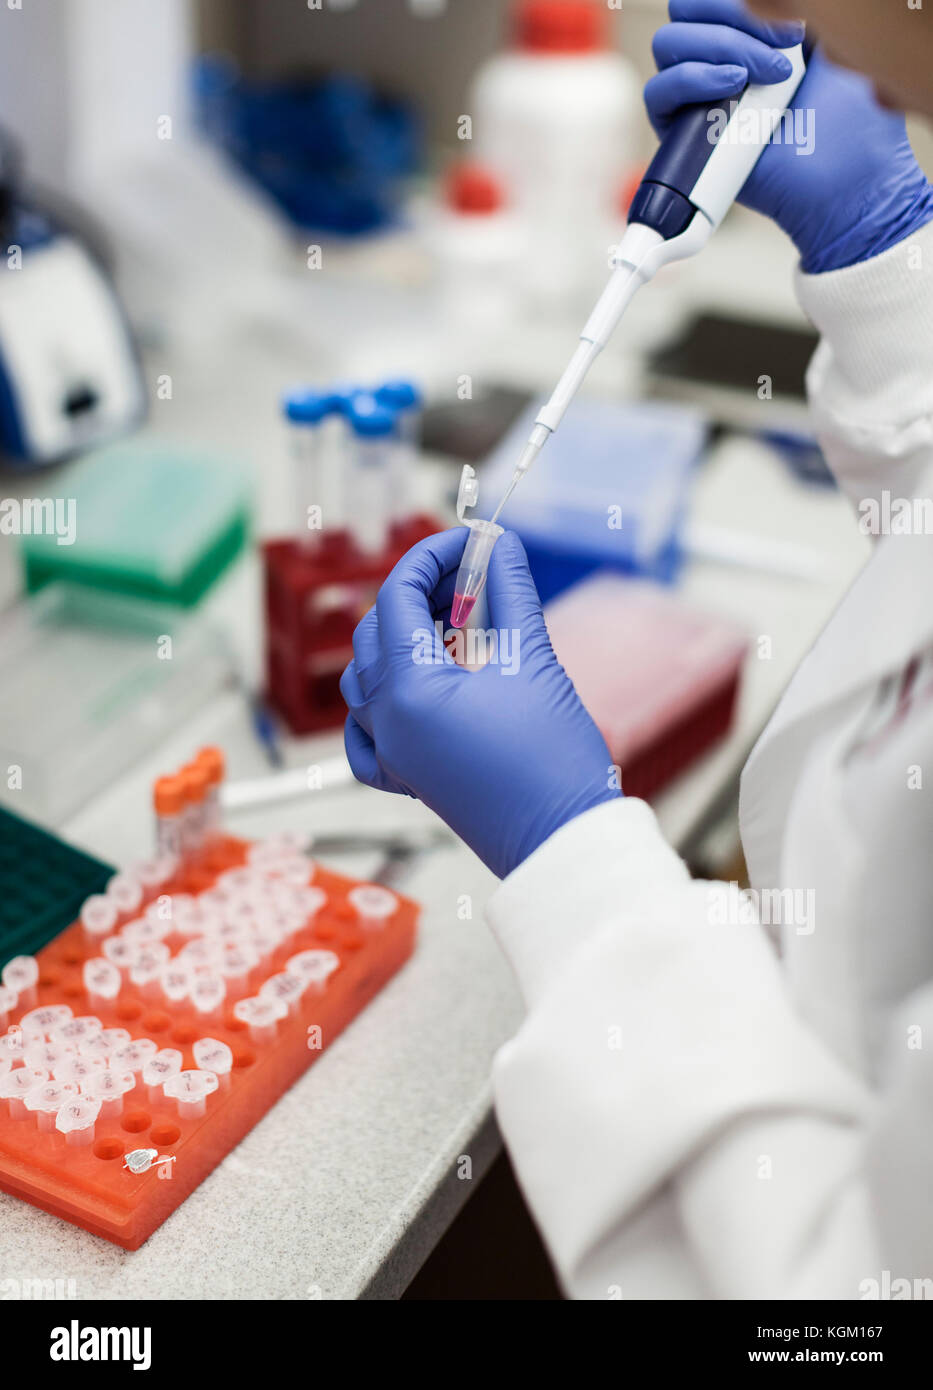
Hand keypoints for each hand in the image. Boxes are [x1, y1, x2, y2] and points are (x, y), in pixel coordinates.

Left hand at [340, 527, 620, 879]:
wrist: (565, 841)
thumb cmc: (554, 763)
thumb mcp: (533, 660)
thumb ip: (509, 591)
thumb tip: (497, 546)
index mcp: (408, 692)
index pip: (396, 597)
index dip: (432, 557)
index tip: (469, 542)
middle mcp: (386, 723)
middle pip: (376, 631)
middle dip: (418, 592)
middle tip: (471, 575)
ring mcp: (391, 753)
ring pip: (365, 676)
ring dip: (401, 638)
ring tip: (456, 624)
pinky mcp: (406, 777)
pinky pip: (365, 731)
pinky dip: (381, 699)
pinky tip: (417, 686)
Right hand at [645, 0, 932, 272]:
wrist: (842, 184)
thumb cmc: (849, 121)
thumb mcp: (831, 42)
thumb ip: (789, 11)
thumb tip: (750, 1)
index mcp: (751, 35)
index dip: (738, 1)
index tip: (794, 29)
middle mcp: (719, 61)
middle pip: (684, 11)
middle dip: (728, 18)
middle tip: (778, 51)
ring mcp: (698, 97)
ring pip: (669, 44)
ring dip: (718, 49)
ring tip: (762, 77)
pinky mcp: (682, 135)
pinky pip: (658, 93)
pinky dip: (692, 79)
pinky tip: (734, 87)